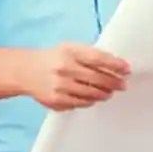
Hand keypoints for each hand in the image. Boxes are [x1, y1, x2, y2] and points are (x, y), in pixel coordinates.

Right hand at [14, 43, 130, 110]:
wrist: (26, 71)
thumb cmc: (53, 58)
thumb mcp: (70, 48)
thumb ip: (90, 55)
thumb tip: (115, 66)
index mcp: (69, 52)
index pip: (99, 58)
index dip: (115, 64)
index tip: (126, 69)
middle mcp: (65, 69)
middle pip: (98, 78)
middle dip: (114, 82)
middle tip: (123, 84)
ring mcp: (60, 86)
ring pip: (91, 93)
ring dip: (104, 93)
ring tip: (110, 92)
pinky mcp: (57, 100)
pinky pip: (80, 103)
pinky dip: (91, 101)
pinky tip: (95, 98)